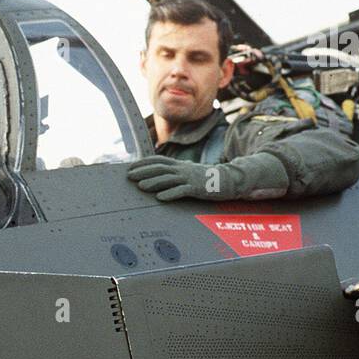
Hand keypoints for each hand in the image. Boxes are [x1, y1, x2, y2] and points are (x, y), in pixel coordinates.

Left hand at [125, 153, 288, 201]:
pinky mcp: (198, 188)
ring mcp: (190, 178)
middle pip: (160, 169)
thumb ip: (175, 173)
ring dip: (154, 182)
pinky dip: (171, 194)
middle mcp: (184, 169)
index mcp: (180, 165)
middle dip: (144, 171)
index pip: (158, 161)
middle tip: (129, 176)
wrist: (229, 181)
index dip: (144, 163)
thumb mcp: (189, 173)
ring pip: (169, 179)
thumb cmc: (207, 179)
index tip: (130, 166)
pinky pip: (182, 191)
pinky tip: (161, 198)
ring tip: (141, 186)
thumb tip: (160, 175)